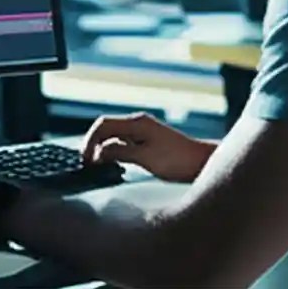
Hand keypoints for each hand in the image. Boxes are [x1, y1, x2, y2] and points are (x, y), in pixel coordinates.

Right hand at [82, 112, 214, 182]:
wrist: (202, 163)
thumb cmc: (178, 161)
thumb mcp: (145, 158)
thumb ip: (119, 152)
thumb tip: (98, 152)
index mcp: (137, 123)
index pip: (103, 125)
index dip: (89, 140)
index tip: (84, 158)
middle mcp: (139, 123)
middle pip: (106, 128)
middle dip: (93, 144)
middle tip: (87, 164)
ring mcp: (144, 132)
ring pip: (115, 136)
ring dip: (103, 149)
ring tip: (97, 165)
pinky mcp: (149, 142)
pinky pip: (124, 143)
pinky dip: (114, 152)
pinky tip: (115, 164)